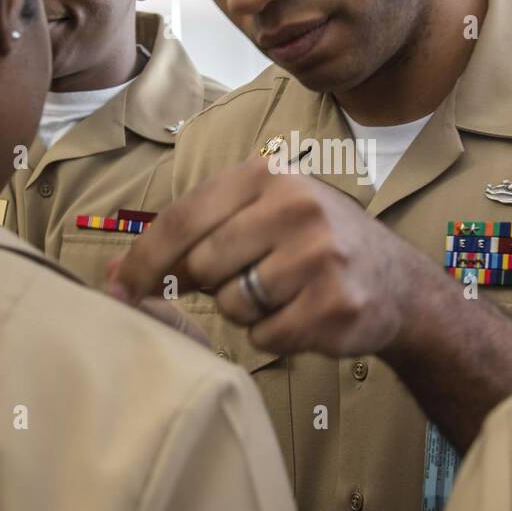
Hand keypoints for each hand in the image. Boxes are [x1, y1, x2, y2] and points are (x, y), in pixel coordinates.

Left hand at [107, 157, 440, 357]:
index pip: (184, 217)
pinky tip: (305, 316)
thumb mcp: (261, 219)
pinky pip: (267, 336)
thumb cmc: (315, 248)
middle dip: (214, 284)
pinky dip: (276, 336)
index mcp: (270, 174)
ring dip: (248, 311)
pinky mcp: (336, 304)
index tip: (116, 288)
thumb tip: (112, 274)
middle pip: (204, 264)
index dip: (143, 258)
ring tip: (287, 294)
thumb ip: (192, 238)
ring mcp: (321, 255)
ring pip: (233, 304)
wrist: (399, 284)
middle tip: (250, 278)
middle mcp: (297, 205)